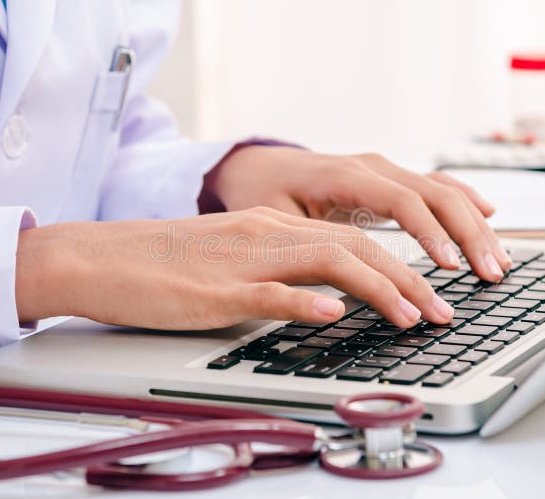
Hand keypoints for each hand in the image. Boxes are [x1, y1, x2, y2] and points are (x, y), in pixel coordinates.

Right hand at [15, 207, 454, 329]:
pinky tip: (333, 314)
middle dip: (409, 280)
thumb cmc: (165, 265)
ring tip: (413, 317)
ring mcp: (243, 259)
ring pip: (327, 262)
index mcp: (272, 227)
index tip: (431, 295)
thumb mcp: (233, 261)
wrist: (102, 257)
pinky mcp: (216, 289)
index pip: (352, 240)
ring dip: (379, 289)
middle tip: (442, 313)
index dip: (401, 266)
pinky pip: (268, 291)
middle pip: (355, 247)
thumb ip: (281, 273)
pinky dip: (305, 300)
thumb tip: (328, 298)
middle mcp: (267, 234)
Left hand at [206, 146, 511, 281]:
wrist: (259, 166)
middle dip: (468, 234)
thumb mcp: (273, 221)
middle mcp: (372, 167)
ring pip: (443, 189)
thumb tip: (331, 287)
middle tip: (490, 273)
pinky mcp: (389, 178)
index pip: (402, 201)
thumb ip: (303, 245)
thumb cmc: (263, 195)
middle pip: (436, 194)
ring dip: (475, 224)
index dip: (431, 233)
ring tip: (499, 260)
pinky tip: (488, 216)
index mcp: (345, 176)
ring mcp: (384, 169)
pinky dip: (465, 201)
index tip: (451, 266)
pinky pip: (436, 185)